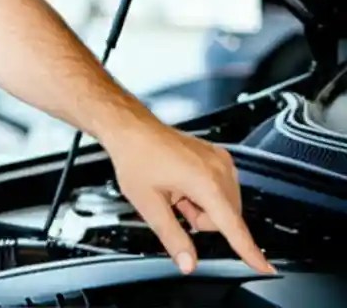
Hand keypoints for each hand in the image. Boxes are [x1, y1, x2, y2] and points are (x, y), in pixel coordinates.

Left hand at [102, 120, 275, 274]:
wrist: (131, 128)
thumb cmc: (136, 157)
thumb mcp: (148, 204)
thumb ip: (172, 237)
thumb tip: (188, 263)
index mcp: (206, 182)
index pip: (233, 227)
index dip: (249, 252)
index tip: (265, 268)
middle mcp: (220, 169)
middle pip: (226, 218)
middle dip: (201, 220)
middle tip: (175, 203)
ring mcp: (221, 160)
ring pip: (225, 205)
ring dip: (202, 207)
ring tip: (176, 190)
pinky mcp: (218, 156)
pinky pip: (222, 189)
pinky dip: (205, 194)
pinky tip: (182, 182)